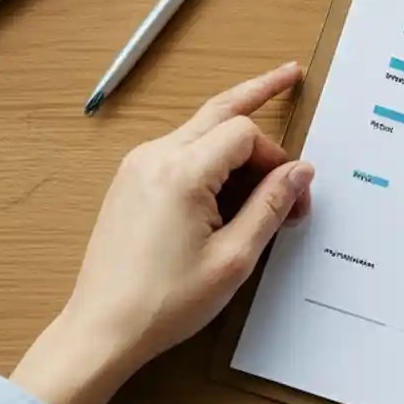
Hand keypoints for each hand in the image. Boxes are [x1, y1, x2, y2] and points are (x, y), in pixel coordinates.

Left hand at [9, 63, 314, 403]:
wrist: (102, 329)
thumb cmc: (163, 302)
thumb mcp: (234, 258)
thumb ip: (271, 206)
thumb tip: (300, 171)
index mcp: (181, 172)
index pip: (244, 134)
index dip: (276, 158)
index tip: (292, 195)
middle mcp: (154, 156)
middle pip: (219, 110)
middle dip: (258, 91)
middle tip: (290, 74)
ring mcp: (137, 166)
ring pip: (200, 131)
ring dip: (236, 143)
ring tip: (265, 174)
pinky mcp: (130, 181)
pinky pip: (179, 151)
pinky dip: (211, 159)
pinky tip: (229, 189)